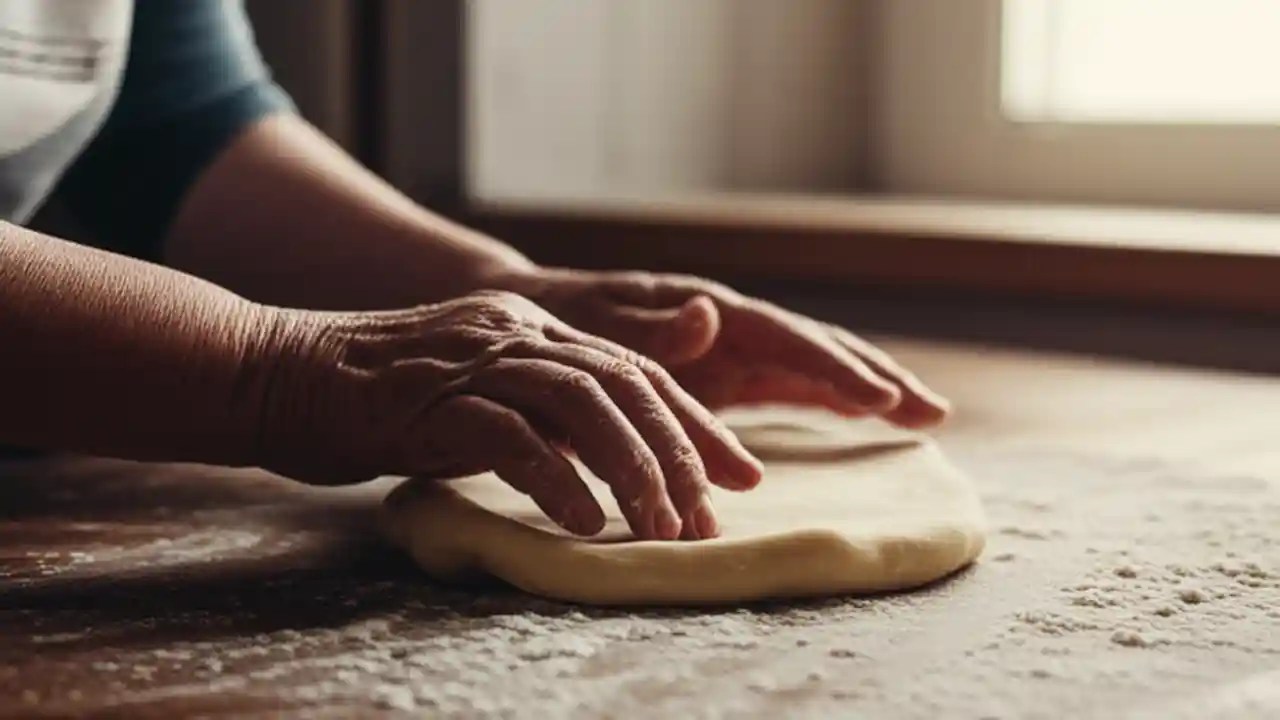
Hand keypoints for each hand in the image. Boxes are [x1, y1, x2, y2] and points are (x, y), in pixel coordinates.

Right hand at [254, 291, 762, 539]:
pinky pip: (513, 437)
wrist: (279, 375)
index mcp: (534, 330)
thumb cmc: (378, 403)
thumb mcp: (478, 403)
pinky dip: (558, 479)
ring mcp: (477, 360)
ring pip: (585, 403)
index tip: (739, 475)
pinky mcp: (434, 397)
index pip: (638, 371)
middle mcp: (517, 334)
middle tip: (711, 515)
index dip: (696, 424)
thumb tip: (607, 466)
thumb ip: (540, 418)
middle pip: (627, 384)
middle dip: (681, 452)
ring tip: (661, 528)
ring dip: (634, 467)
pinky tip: (584, 522)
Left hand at [497, 268, 950, 427]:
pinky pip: (793, 384)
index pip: (783, 337)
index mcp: (706, 309)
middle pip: (818, 347)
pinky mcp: (728, 371)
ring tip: (927, 415)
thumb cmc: (563, 321)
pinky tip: (869, 416)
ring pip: (816, 364)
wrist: (536, 315)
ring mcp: (734, 347)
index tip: (881, 397)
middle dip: (876, 377)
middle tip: (932, 411)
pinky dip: (834, 397)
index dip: (833, 367)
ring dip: (870, 388)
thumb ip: (655, 325)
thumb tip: (711, 312)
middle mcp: (731, 323)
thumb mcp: (598, 322)